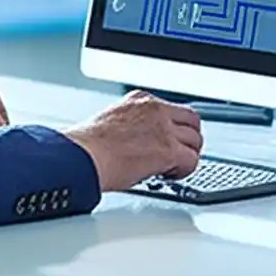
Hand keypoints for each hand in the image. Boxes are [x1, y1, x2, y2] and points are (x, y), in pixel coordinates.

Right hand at [62, 91, 203, 191]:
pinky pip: (192, 160)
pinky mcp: (168, 149)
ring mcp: (164, 128)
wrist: (80, 157)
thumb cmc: (86, 148)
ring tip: (171, 168)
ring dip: (187, 155)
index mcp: (140, 99)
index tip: (168, 140)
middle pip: (192, 120)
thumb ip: (133, 127)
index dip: (173, 128)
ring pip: (195, 140)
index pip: (171, 108)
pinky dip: (184, 171)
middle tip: (179, 154)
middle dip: (189, 138)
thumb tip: (142, 146)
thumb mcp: (112, 123)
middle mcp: (155, 109)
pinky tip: (168, 176)